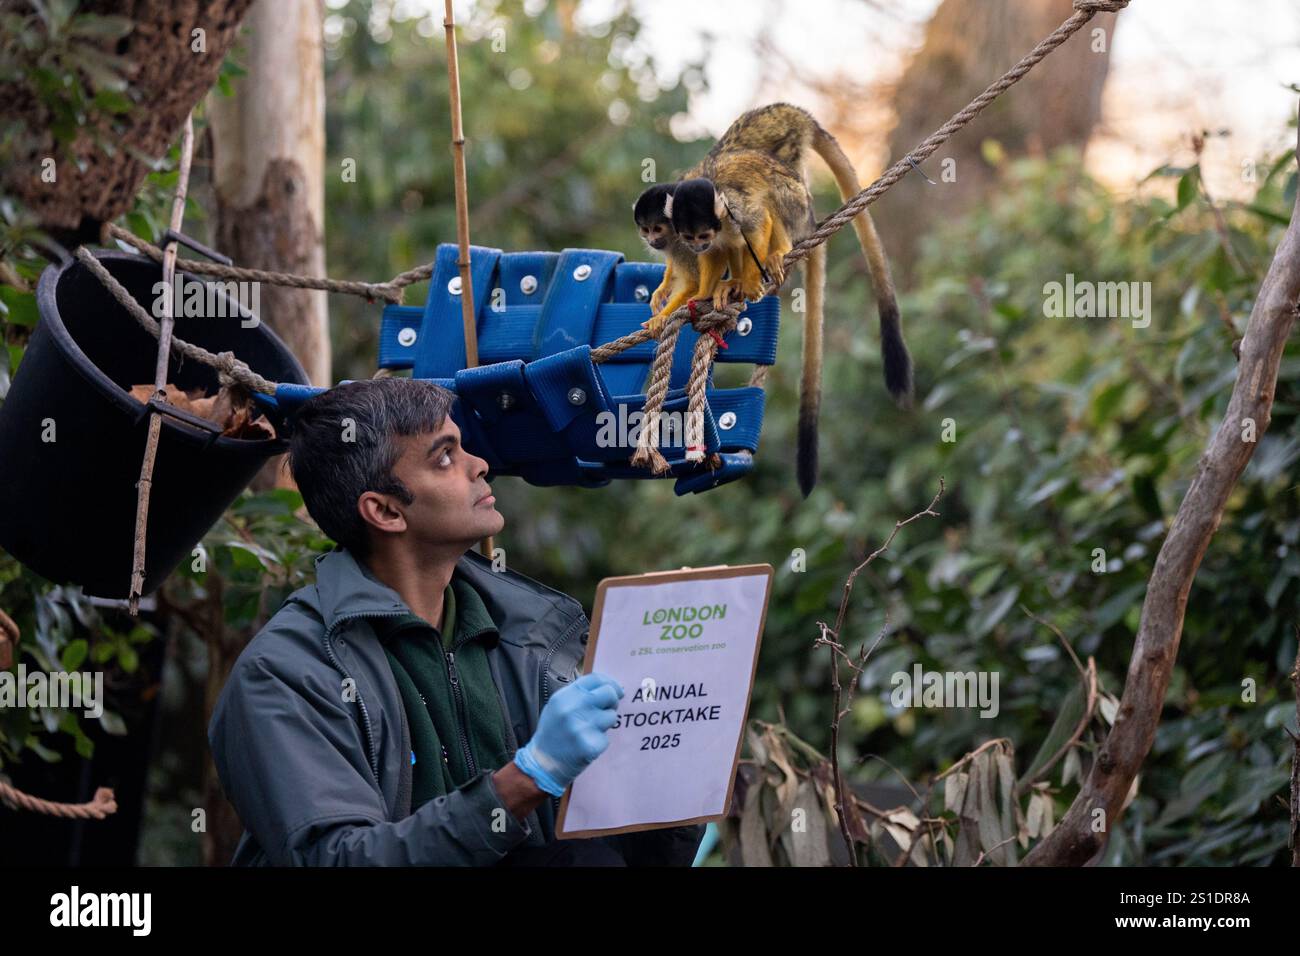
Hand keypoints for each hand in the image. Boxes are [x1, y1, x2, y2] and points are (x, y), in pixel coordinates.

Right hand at [513, 672, 622, 795]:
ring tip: (589, 730)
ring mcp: (582, 728)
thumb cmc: (553, 732)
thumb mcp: (558, 706)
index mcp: (564, 697)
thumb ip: (580, 694)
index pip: (595, 679)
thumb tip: (611, 688)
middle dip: (612, 701)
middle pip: (609, 693)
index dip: (609, 682)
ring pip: (611, 716)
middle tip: (605, 710)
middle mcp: (573, 709)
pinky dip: (599, 741)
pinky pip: (607, 738)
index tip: (615, 689)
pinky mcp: (591, 746)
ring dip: (605, 723)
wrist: (542, 764)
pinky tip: (586, 744)